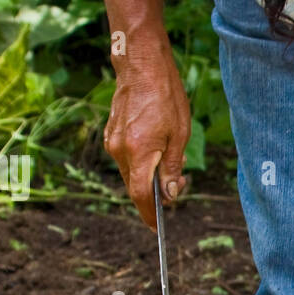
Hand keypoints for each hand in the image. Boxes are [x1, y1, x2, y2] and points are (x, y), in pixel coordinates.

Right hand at [104, 43, 190, 229]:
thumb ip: (172, 167)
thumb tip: (171, 193)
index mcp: (139, 152)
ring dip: (151, 175)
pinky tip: (159, 148)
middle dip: (157, 193)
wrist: (142, 66)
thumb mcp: (180, 135)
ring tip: (175, 157)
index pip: (142, 195)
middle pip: (136, 186)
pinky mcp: (112, 133)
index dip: (150, 214)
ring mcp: (113, 141)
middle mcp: (120, 150)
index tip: (157, 228)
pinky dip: (143, 162)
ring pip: (132, 172)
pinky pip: (127, 158)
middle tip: (182, 183)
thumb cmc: (165, 96)